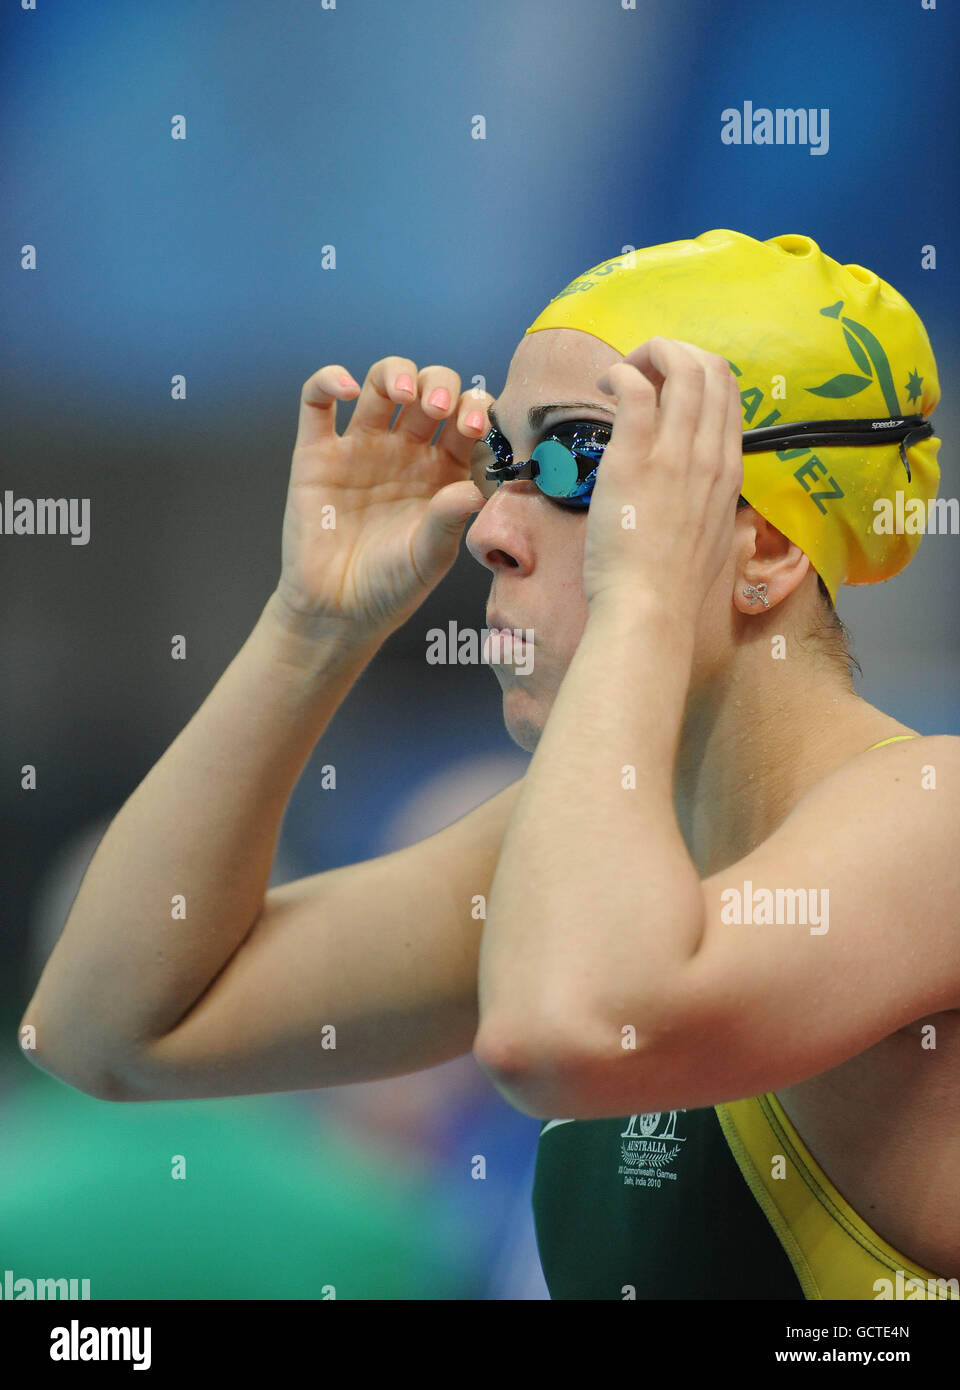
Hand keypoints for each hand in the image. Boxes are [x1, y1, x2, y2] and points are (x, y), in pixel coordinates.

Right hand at [272, 357, 489, 641]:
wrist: (338, 611)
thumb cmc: (391, 585)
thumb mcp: (430, 557)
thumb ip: (449, 520)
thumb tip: (474, 489)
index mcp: (442, 469)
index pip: (465, 418)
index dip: (475, 410)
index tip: (477, 425)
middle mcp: (405, 450)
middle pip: (428, 389)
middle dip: (441, 387)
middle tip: (440, 410)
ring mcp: (361, 447)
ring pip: (380, 383)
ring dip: (397, 374)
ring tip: (404, 396)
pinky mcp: (317, 452)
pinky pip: (317, 401)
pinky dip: (329, 381)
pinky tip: (346, 389)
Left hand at [582, 337, 742, 614]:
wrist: (651, 609)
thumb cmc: (673, 584)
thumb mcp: (712, 536)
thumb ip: (709, 500)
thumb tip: (694, 486)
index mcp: (729, 470)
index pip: (729, 392)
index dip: (697, 374)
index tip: (664, 390)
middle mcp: (710, 453)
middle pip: (711, 368)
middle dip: (674, 355)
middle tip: (641, 375)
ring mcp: (675, 453)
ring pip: (681, 366)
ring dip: (648, 355)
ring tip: (621, 377)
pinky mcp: (634, 458)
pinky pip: (634, 389)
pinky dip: (618, 373)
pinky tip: (603, 388)